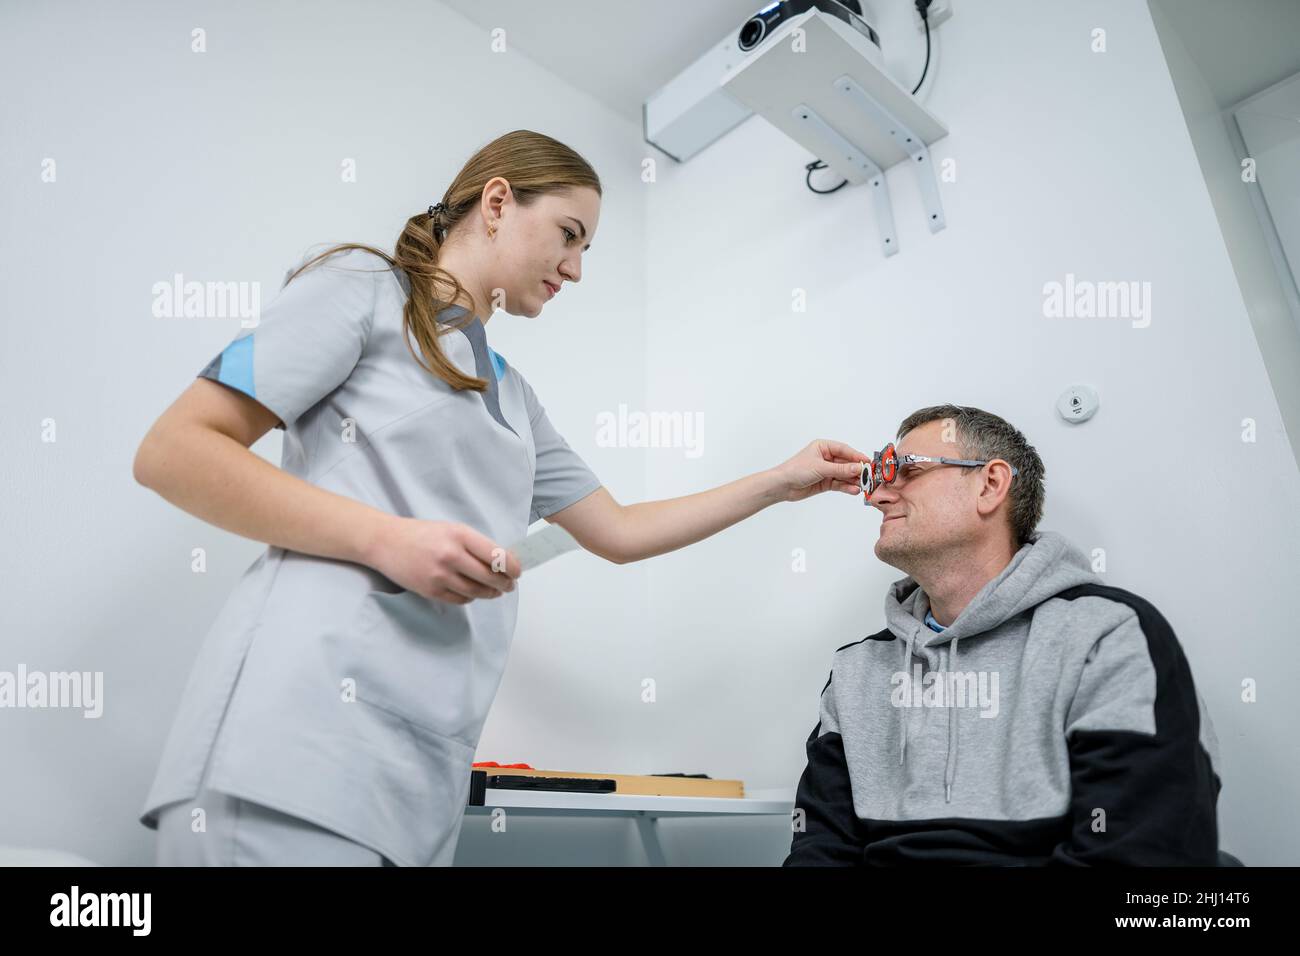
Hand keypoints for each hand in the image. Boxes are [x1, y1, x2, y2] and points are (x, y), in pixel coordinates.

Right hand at [366, 516, 521, 604]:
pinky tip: (473, 591)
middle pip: (490, 577)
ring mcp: (439, 575)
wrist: (385, 542)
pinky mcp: (430, 590)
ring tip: (496, 590)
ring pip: (477, 591)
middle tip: (510, 585)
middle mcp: (450, 555)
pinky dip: (471, 597)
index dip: (512, 567)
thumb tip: (504, 561)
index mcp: (459, 535)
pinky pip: (460, 599)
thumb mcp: (452, 529)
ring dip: (491, 593)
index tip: (518, 571)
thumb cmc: (422, 534)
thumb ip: (475, 544)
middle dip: (505, 583)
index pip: (497, 555)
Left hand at [773, 439, 868, 502]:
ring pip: (845, 475)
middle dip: (857, 470)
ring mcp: (826, 470)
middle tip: (868, 476)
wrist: (782, 486)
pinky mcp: (826, 482)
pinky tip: (854, 490)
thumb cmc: (795, 470)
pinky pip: (840, 484)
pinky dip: (847, 487)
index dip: (857, 456)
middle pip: (847, 463)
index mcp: (823, 447)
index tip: (868, 462)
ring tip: (863, 485)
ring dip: (854, 480)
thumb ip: (840, 469)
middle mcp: (826, 458)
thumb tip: (858, 468)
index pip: (844, 450)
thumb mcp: (820, 468)